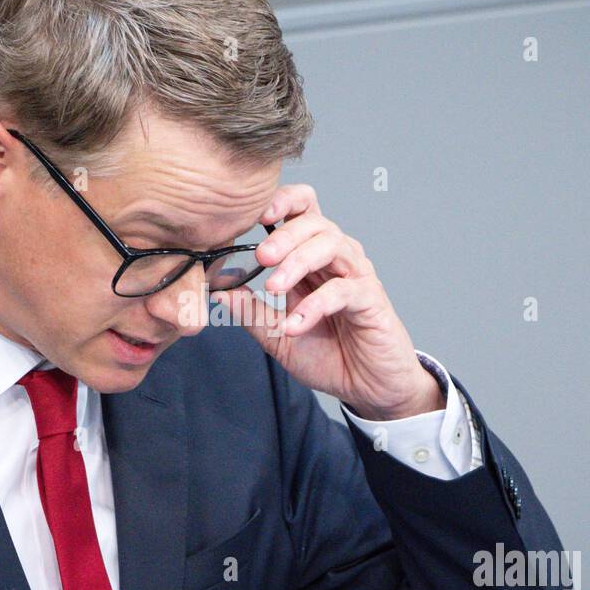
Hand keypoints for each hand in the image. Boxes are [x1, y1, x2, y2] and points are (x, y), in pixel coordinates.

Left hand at [211, 184, 444, 420]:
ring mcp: (356, 277)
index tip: (255, 214)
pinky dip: (315, 305)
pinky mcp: (371, 300)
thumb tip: (218, 290)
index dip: (283, 202)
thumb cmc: (329, 356)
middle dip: (284, 235)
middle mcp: (337, 259)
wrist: (365, 388)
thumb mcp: (277, 335)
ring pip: (331, 246)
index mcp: (313, 258)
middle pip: (315, 222)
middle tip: (261, 258)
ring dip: (298, 262)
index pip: (302, 212)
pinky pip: (344, 290)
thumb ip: (251, 311)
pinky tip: (294, 325)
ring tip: (274, 288)